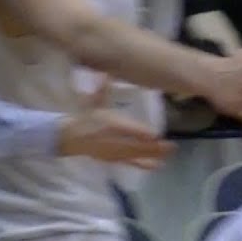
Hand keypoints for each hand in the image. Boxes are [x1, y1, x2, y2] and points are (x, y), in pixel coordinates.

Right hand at [58, 81, 173, 166]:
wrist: (70, 137)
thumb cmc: (87, 118)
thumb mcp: (95, 102)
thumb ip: (102, 89)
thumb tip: (105, 74)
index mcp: (110, 125)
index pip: (126, 130)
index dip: (140, 133)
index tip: (155, 134)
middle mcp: (114, 140)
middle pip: (135, 145)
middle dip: (153, 147)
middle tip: (171, 146)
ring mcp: (115, 152)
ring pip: (136, 155)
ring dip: (153, 155)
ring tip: (170, 153)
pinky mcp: (115, 159)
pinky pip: (130, 163)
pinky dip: (143, 165)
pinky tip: (157, 166)